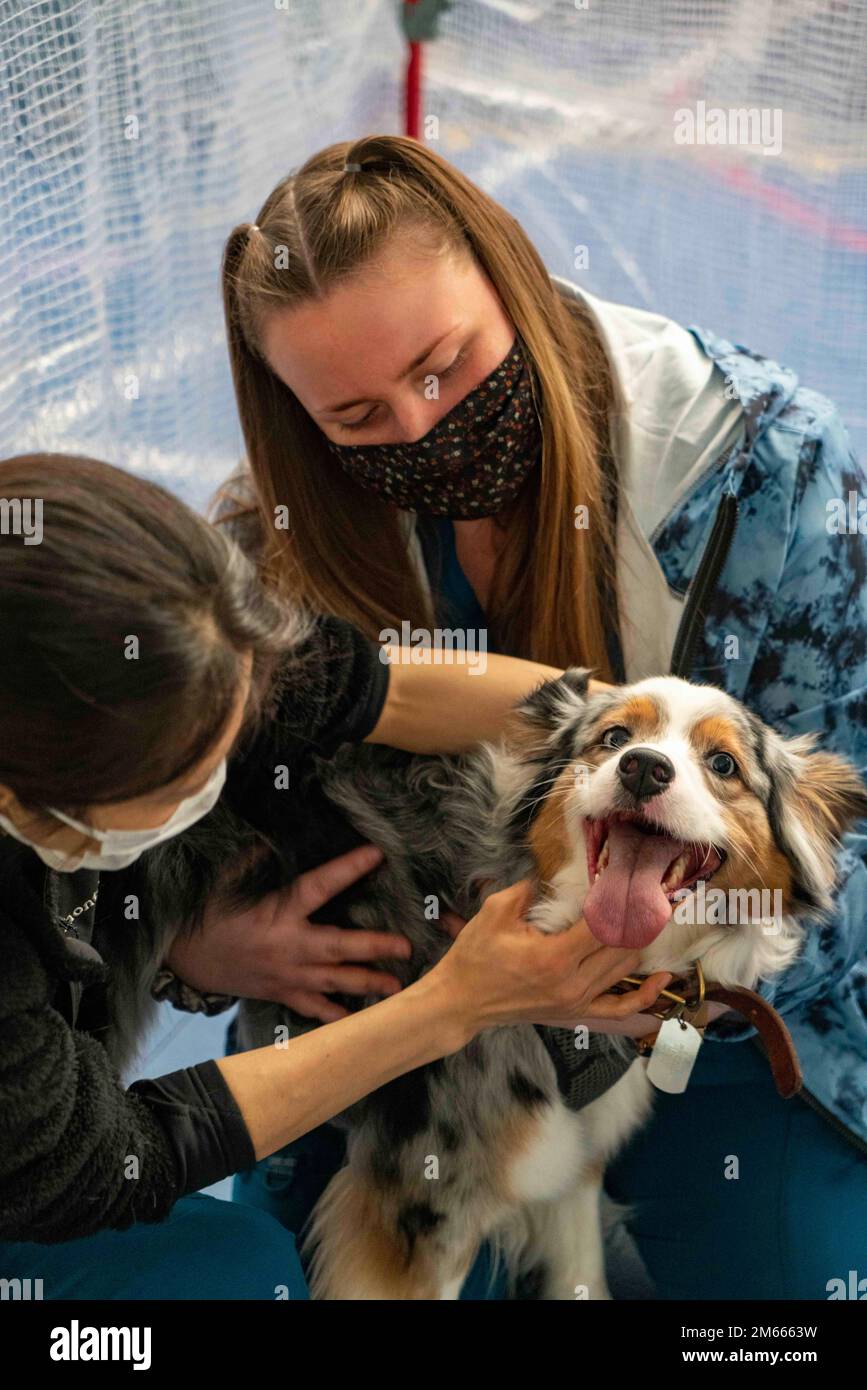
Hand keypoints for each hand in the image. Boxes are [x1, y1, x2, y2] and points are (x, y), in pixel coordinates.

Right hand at [165, 844, 411, 1022]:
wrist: (186, 959)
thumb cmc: (211, 914)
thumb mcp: (226, 881)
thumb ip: (255, 859)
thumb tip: (275, 835)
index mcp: (277, 912)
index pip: (320, 885)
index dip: (348, 868)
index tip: (377, 854)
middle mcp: (287, 946)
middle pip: (339, 947)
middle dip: (374, 947)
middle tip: (406, 947)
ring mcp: (287, 975)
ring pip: (334, 982)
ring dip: (367, 984)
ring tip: (397, 987)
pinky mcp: (282, 994)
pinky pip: (314, 1009)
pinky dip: (337, 1015)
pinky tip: (362, 1019)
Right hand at [434, 881, 672, 1035]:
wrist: (462, 1002)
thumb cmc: (475, 957)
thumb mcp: (495, 913)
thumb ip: (525, 890)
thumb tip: (549, 873)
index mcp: (554, 957)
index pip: (603, 925)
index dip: (620, 899)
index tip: (628, 876)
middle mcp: (573, 983)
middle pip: (623, 946)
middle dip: (637, 916)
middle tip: (646, 889)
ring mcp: (578, 1002)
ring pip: (625, 969)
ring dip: (638, 942)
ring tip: (647, 914)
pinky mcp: (577, 1014)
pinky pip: (621, 1008)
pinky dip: (645, 995)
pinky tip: (662, 977)